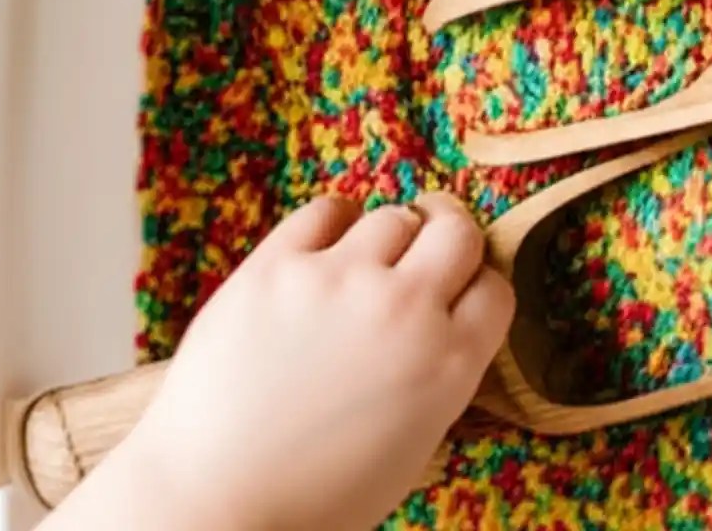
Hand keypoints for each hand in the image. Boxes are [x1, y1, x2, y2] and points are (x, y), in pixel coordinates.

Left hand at [39, 193, 513, 530]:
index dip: (479, 288)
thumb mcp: (414, 447)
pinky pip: (324, 210)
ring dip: (389, 237)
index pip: (496, 289)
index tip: (461, 291)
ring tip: (366, 262)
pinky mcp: (276, 266)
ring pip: (393, 217)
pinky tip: (325, 246)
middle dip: (451, 237)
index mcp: (448, 365)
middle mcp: (404, 309)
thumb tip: (442, 329)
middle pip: (458, 231)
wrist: (215, 501)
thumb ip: (440, 378)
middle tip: (433, 246)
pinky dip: (333, 223)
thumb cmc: (314, 495)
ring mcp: (338, 280)